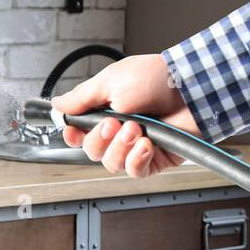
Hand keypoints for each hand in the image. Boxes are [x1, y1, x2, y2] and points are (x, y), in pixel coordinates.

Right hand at [52, 54, 199, 177]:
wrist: (191, 87)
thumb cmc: (156, 78)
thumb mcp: (110, 82)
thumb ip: (81, 97)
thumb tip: (58, 104)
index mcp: (106, 112)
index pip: (80, 134)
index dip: (73, 136)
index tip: (72, 131)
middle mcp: (120, 131)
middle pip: (92, 152)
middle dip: (101, 139)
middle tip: (115, 124)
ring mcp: (137, 146)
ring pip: (112, 164)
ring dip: (121, 147)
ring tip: (136, 129)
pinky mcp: (155, 159)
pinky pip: (135, 171)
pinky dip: (137, 159)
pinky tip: (146, 144)